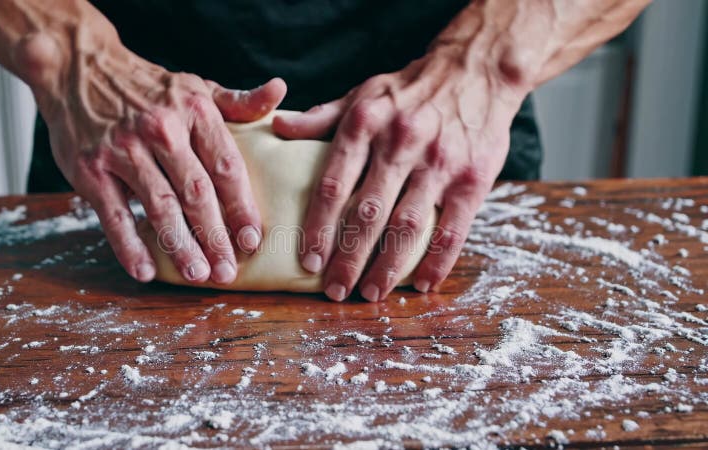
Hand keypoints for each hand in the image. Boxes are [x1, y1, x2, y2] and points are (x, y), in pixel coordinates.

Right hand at [17, 31, 285, 283]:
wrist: (79, 68)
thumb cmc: (150, 89)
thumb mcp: (197, 88)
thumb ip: (239, 102)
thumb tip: (280, 91)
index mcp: (194, 111)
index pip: (226, 167)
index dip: (241, 207)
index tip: (252, 240)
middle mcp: (161, 129)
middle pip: (196, 192)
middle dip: (214, 236)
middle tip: (228, 272)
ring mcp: (123, 150)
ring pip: (159, 206)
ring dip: (180, 246)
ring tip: (197, 275)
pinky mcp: (90, 169)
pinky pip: (114, 215)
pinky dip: (129, 246)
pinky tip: (146, 271)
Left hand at [273, 46, 526, 300]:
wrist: (477, 70)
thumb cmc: (410, 90)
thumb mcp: (363, 94)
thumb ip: (322, 116)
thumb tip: (277, 127)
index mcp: (366, 122)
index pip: (334, 184)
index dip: (319, 227)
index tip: (309, 261)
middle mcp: (401, 142)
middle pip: (368, 212)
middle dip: (348, 258)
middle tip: (335, 291)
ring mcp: (439, 163)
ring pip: (407, 225)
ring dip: (388, 266)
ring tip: (371, 293)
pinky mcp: (473, 179)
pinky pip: (453, 229)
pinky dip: (436, 261)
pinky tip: (421, 284)